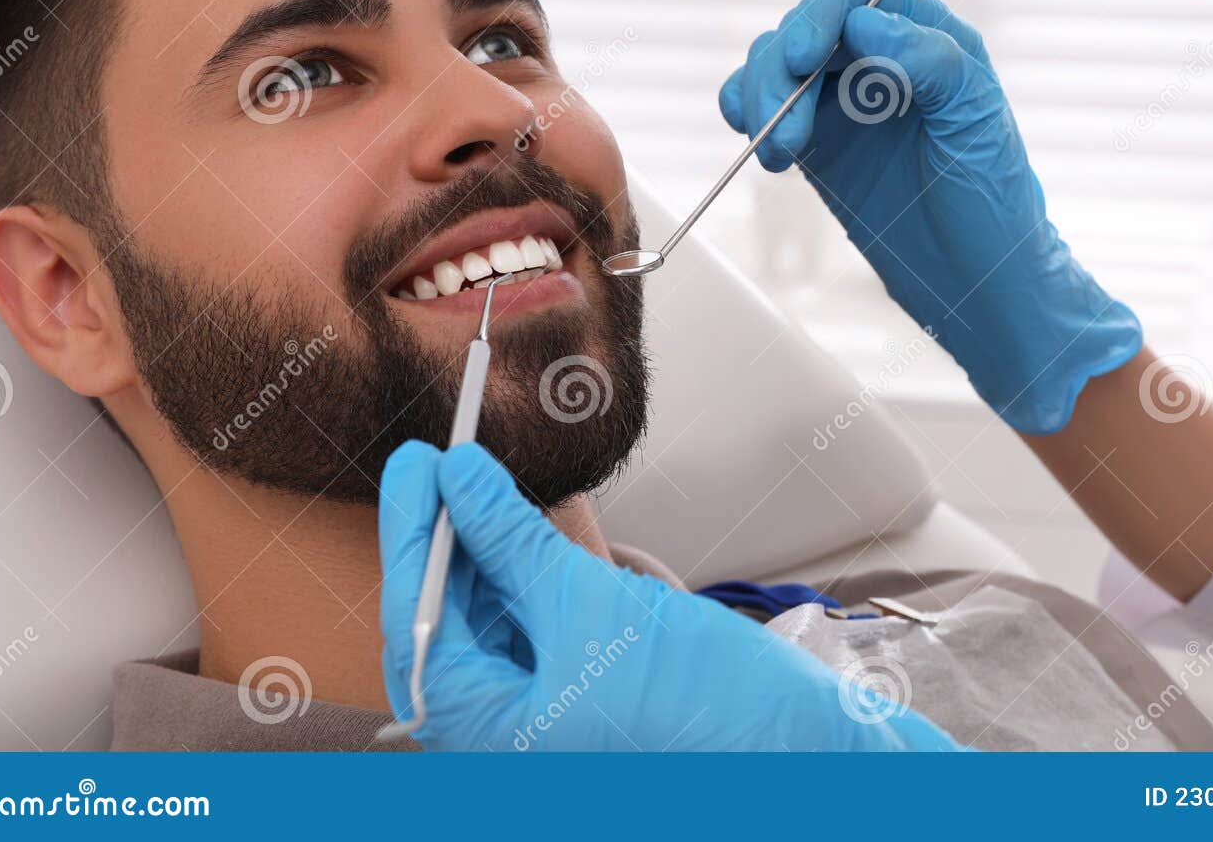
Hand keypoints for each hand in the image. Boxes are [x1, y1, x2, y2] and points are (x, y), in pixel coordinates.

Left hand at [379, 438, 963, 750]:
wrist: (802, 753)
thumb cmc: (700, 704)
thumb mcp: (592, 607)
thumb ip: (514, 542)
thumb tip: (459, 476)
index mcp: (485, 738)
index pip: (419, 622)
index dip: (410, 533)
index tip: (413, 461)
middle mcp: (499, 740)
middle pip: (446, 624)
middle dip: (444, 539)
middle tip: (441, 460)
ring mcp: (538, 725)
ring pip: (486, 627)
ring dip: (483, 554)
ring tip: (481, 482)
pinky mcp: (575, 704)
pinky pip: (528, 635)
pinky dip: (522, 579)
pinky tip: (521, 528)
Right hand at [719, 0, 1140, 432]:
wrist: (977, 285)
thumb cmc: (995, 206)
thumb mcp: (977, 126)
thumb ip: (931, 63)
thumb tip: (866, 25)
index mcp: (928, 40)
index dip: (820, 13)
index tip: (804, 57)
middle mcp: (881, 60)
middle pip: (805, 29)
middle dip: (780, 72)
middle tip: (783, 134)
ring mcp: (844, 102)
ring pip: (775, 66)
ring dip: (760, 99)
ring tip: (778, 155)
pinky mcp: (818, 143)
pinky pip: (766, 109)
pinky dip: (746, 116)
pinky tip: (759, 144)